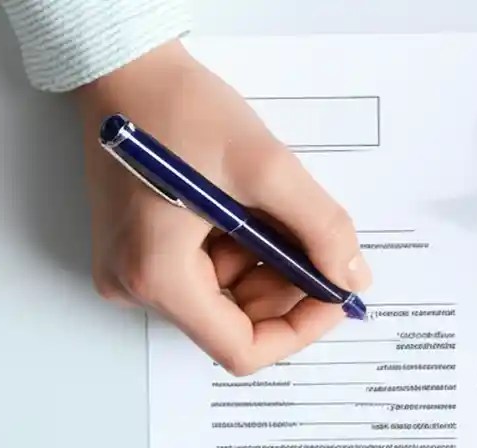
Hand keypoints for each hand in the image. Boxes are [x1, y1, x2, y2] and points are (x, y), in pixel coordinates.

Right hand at [75, 41, 370, 374]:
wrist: (124, 69)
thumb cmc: (179, 109)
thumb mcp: (266, 167)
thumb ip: (320, 228)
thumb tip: (352, 277)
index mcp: (158, 276)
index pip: (241, 349)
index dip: (298, 330)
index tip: (333, 294)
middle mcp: (135, 286)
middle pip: (233, 324)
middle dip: (285, 290)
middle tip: (316, 244)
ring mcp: (132, 270)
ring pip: (224, 298)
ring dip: (266, 266)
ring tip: (277, 211)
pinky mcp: (138, 251)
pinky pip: (204, 273)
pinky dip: (241, 252)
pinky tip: (250, 209)